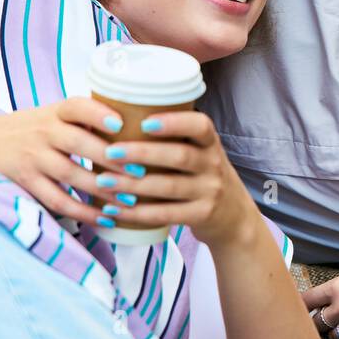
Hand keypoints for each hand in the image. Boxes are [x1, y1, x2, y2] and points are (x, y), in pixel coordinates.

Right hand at [0, 98, 148, 228]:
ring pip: (70, 175)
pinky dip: (83, 212)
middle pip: (78, 144)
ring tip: (130, 201)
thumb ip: (90, 120)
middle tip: (141, 172)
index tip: (120, 124)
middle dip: (111, 159)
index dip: (97, 114)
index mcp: (57, 112)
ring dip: (103, 190)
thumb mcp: (58, 115)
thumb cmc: (39, 128)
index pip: (76, 107)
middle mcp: (44, 131)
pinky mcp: (28, 182)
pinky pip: (57, 201)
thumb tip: (146, 130)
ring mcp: (34, 157)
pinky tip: (106, 218)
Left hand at [81, 110, 255, 249]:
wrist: (234, 216)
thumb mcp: (201, 154)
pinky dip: (137, 213)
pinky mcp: (202, 215)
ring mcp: (210, 191)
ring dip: (133, 184)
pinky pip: (167, 214)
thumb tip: (118, 123)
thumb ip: (173, 140)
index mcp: (210, 144)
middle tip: (110, 152)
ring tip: (104, 181)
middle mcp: (214, 165)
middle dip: (142, 153)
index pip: (200, 126)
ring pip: (169, 187)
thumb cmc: (203, 177)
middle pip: (180, 156)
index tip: (144, 122)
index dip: (174, 122)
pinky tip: (114, 209)